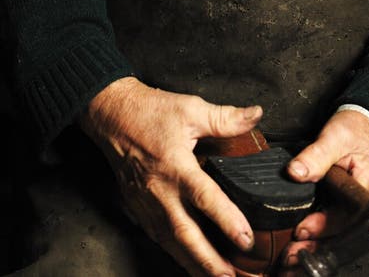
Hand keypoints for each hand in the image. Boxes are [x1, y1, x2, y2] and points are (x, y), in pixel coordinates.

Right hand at [78, 76, 262, 275]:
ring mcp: (147, 205)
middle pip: (187, 235)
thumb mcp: (191, 108)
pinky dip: (179, 256)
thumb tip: (256, 114)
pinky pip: (161, 240)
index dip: (227, 220)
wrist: (112, 117)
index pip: (205, 198)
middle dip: (211, 261)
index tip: (246, 239)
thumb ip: (225, 117)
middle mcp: (160, 192)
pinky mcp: (139, 211)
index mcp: (176, 166)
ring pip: (173, 245)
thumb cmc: (150, 112)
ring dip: (196, 265)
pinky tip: (193, 266)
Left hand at [281, 109, 368, 271]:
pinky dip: (317, 232)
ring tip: (291, 253)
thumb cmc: (355, 129)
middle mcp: (366, 202)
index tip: (303, 229)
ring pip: (337, 231)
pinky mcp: (346, 205)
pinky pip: (333, 223)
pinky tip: (300, 240)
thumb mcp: (335, 137)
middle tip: (291, 252)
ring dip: (315, 243)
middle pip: (342, 230)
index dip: (325, 225)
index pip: (348, 215)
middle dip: (317, 243)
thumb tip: (296, 173)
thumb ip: (316, 155)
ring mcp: (357, 206)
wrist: (363, 124)